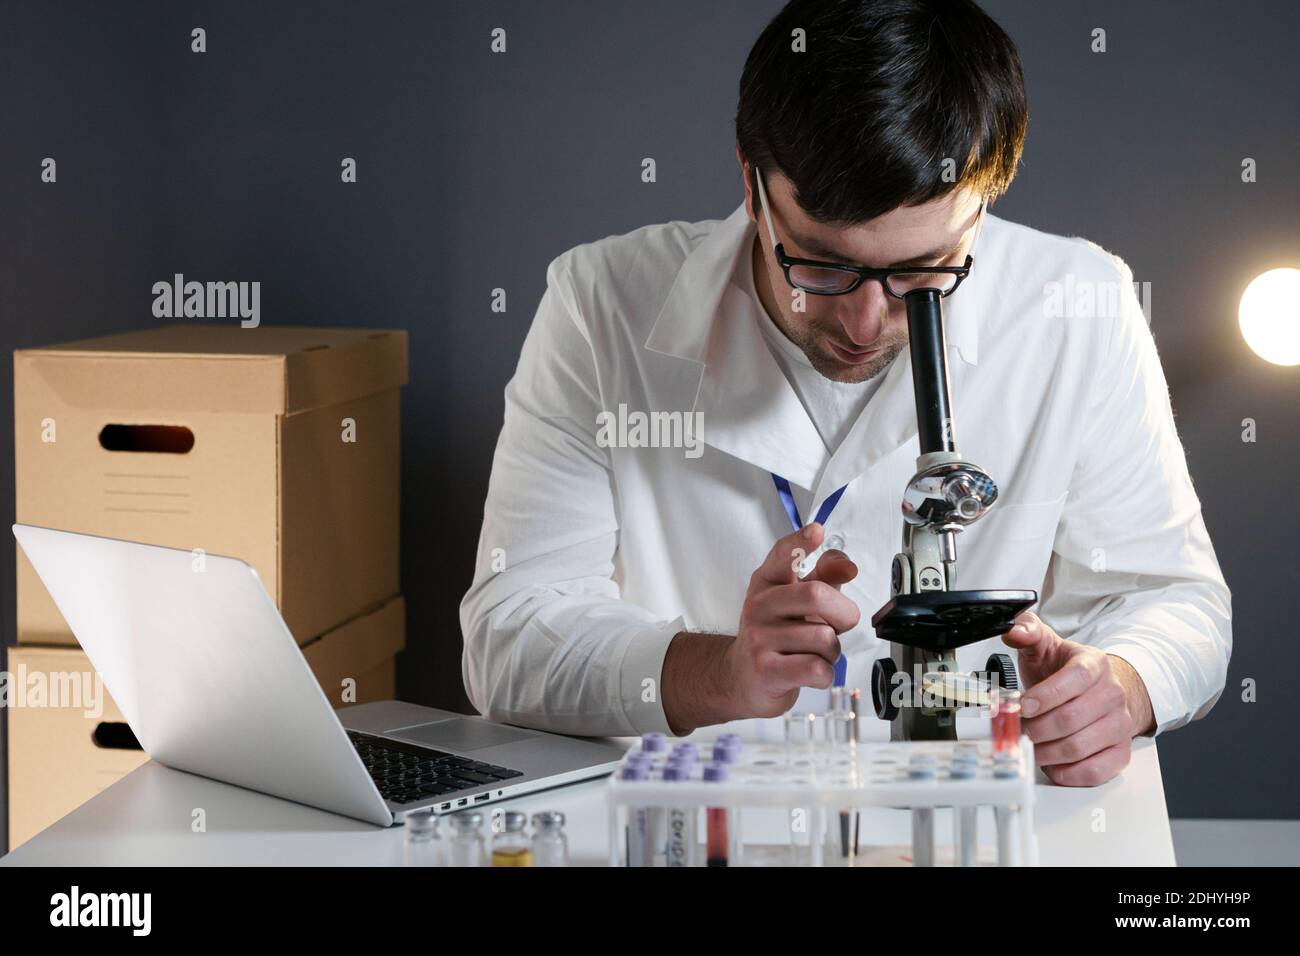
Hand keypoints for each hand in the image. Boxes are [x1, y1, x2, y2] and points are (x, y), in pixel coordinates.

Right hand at [719, 522, 859, 719]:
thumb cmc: (776, 634)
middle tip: (839, 624)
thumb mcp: (796, 600)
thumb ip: (824, 578)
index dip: (800, 543)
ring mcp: (759, 638)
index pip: (782, 555)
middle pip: (817, 596)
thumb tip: (847, 566)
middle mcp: (759, 606)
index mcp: (767, 582)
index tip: (815, 531)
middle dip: (843, 614)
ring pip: (824, 639)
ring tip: (813, 652)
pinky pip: (817, 669)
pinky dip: (825, 674)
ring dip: (832, 651)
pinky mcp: (767, 670)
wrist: (743, 677)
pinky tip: (808, 670)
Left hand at [1000, 611, 1153, 786]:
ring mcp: (1119, 725)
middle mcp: (1112, 694)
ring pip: (1079, 747)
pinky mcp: (1120, 751)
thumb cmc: (1067, 671)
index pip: (1075, 680)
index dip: (1045, 696)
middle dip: (1036, 728)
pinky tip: (1051, 764)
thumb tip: (1013, 629)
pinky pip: (1096, 771)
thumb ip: (1028, 631)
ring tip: (1029, 746)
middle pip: (1072, 719)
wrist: (1100, 689)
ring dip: (1046, 752)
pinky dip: (1068, 773)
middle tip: (1018, 730)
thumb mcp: (1046, 645)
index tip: (1021, 706)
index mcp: (1094, 664)